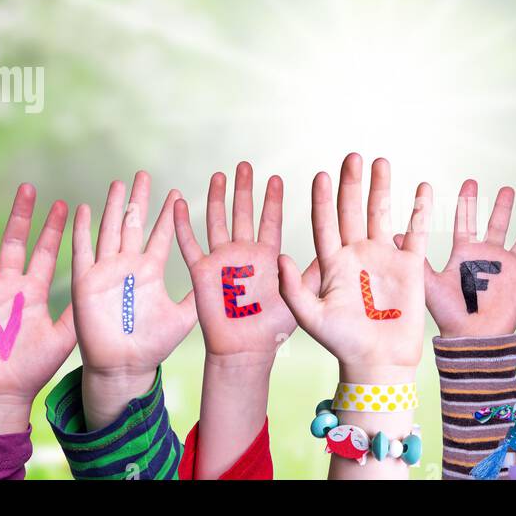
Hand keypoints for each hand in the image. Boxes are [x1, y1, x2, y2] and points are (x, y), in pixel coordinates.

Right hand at [0, 185, 75, 435]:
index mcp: (34, 292)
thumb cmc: (35, 368)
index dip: (54, 230)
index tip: (64, 204)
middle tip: (28, 187)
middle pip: (13, 243)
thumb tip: (100, 291)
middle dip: (21, 216)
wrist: (3, 393)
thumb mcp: (63, 338)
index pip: (46, 253)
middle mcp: (8, 287)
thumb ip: (77, 313)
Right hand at [71, 172, 196, 428]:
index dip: (169, 214)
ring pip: (110, 230)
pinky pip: (84, 251)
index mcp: (151, 271)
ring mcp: (107, 271)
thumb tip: (229, 280)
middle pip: (134, 223)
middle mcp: (129, 266)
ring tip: (118, 183)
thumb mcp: (184, 317)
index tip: (177, 191)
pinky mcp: (87, 282)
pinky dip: (83, 231)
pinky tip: (85, 209)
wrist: (124, 367)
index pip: (162, 235)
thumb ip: (201, 295)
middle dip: (139, 199)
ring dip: (113, 207)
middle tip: (143, 173)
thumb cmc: (154, 346)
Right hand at [178, 162, 300, 476]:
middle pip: (243, 213)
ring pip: (217, 221)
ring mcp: (221, 261)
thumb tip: (339, 252)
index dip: (272, 199)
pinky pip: (189, 244)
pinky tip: (176, 203)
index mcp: (267, 257)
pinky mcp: (201, 272)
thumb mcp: (300, 296)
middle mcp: (243, 254)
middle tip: (245, 164)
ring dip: (216, 198)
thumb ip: (314, 273)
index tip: (275, 177)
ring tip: (218, 175)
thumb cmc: (274, 329)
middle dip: (244, 189)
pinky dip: (181, 224)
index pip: (270, 220)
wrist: (245, 351)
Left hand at [278, 154, 429, 383]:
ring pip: (382, 213)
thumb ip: (292, 288)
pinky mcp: (410, 266)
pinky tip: (422, 189)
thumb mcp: (310, 317)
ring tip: (380, 162)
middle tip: (352, 156)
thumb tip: (280, 255)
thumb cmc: (343, 344)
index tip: (321, 175)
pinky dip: (419, 210)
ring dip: (381, 188)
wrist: (378, 363)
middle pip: (352, 210)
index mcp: (332, 263)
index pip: (325, 223)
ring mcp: (384, 257)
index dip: (322, 200)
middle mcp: (357, 254)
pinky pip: (416, 231)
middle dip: (352, 183)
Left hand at [400, 180, 515, 337]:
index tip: (471, 181)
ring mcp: (506, 265)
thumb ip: (417, 259)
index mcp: (464, 254)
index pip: (466, 221)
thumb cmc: (449, 314)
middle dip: (502, 207)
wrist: (474, 338)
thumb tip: (393, 235)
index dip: (468, 202)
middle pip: (496, 224)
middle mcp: (486, 256)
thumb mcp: (430, 284)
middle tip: (507, 188)